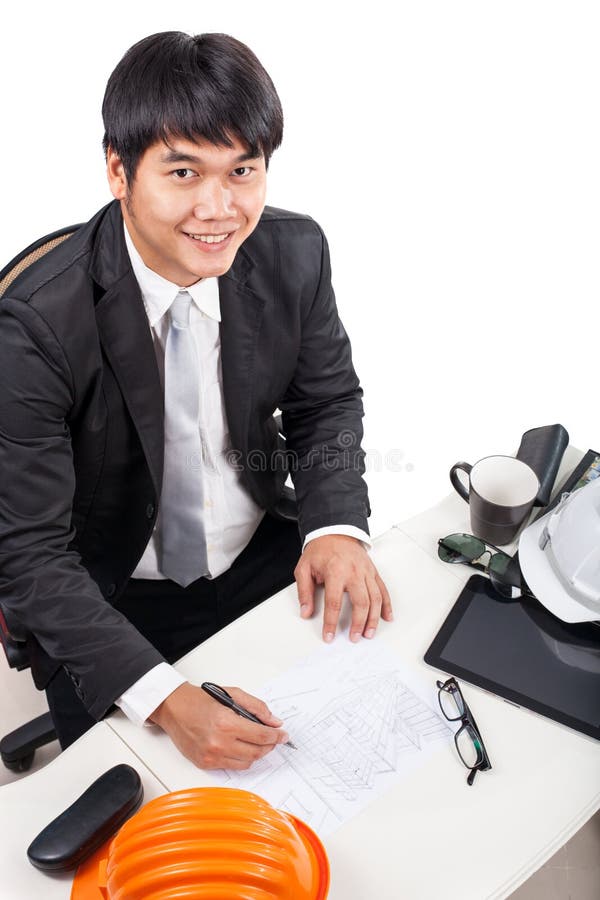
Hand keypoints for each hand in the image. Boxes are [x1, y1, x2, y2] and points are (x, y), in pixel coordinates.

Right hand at [149, 683, 288, 769]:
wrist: (174, 708)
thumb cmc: (201, 700)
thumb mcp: (233, 694)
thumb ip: (257, 707)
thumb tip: (274, 722)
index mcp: (227, 722)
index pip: (262, 736)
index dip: (277, 736)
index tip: (283, 735)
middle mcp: (219, 742)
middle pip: (257, 752)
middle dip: (270, 746)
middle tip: (273, 739)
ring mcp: (211, 755)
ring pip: (247, 763)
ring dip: (257, 753)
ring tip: (257, 743)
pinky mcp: (205, 763)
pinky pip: (232, 766)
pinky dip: (241, 758)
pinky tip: (241, 747)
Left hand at [294, 534, 392, 642]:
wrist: (335, 531)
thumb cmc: (320, 550)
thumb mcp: (304, 568)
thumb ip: (304, 591)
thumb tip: (306, 612)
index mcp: (335, 571)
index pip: (334, 602)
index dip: (331, 622)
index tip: (329, 636)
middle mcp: (353, 572)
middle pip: (361, 602)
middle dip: (359, 623)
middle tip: (354, 637)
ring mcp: (366, 572)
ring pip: (375, 598)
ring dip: (374, 618)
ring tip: (369, 633)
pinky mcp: (373, 571)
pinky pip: (383, 590)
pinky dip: (386, 605)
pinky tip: (387, 617)